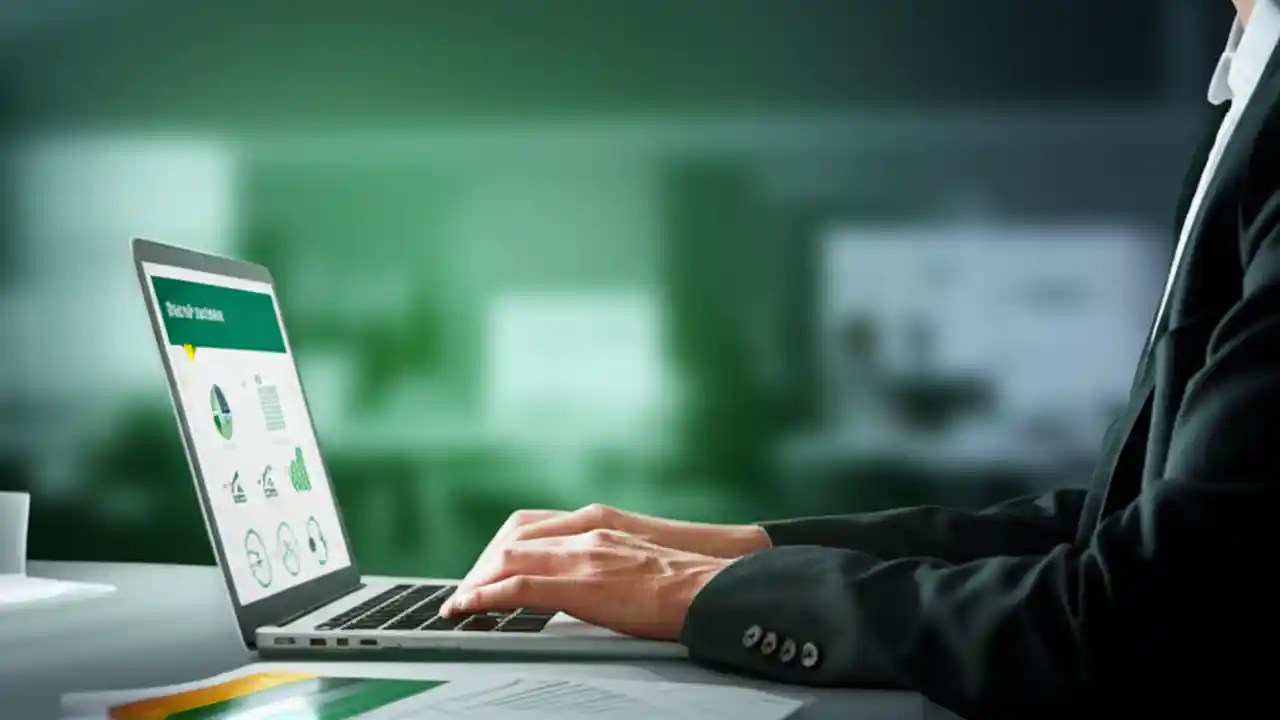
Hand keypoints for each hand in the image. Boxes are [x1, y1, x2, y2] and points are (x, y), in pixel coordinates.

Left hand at [439, 528, 731, 639]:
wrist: (712, 586)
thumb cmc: (687, 579)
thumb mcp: (639, 553)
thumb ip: (608, 555)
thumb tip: (591, 577)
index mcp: (599, 520)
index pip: (530, 524)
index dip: (500, 547)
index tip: (487, 568)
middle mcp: (585, 530)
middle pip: (512, 537)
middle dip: (483, 564)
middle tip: (469, 589)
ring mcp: (582, 555)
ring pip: (508, 557)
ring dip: (477, 579)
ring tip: (463, 602)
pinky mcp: (581, 584)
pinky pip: (518, 587)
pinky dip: (486, 596)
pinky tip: (470, 608)